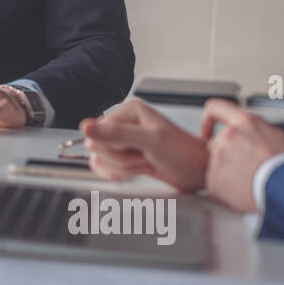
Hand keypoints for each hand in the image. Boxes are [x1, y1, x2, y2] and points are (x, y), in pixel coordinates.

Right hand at [78, 98, 207, 189]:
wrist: (198, 172)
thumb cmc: (183, 154)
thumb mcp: (150, 141)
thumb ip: (117, 134)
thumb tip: (85, 127)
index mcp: (128, 111)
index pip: (98, 133)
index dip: (117, 148)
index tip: (139, 150)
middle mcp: (123, 122)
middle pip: (98, 147)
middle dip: (121, 160)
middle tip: (145, 157)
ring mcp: (122, 139)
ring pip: (101, 159)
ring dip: (124, 168)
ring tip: (145, 162)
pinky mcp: (123, 154)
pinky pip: (104, 166)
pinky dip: (118, 174)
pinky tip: (137, 170)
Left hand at [199, 99, 283, 211]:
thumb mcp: (277, 135)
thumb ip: (255, 130)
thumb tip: (251, 133)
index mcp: (244, 123)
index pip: (216, 108)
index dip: (208, 119)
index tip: (207, 130)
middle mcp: (228, 137)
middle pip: (216, 144)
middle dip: (227, 155)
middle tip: (245, 169)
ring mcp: (219, 158)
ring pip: (216, 165)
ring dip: (228, 172)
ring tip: (249, 182)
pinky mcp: (214, 180)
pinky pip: (215, 185)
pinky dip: (225, 190)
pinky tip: (242, 192)